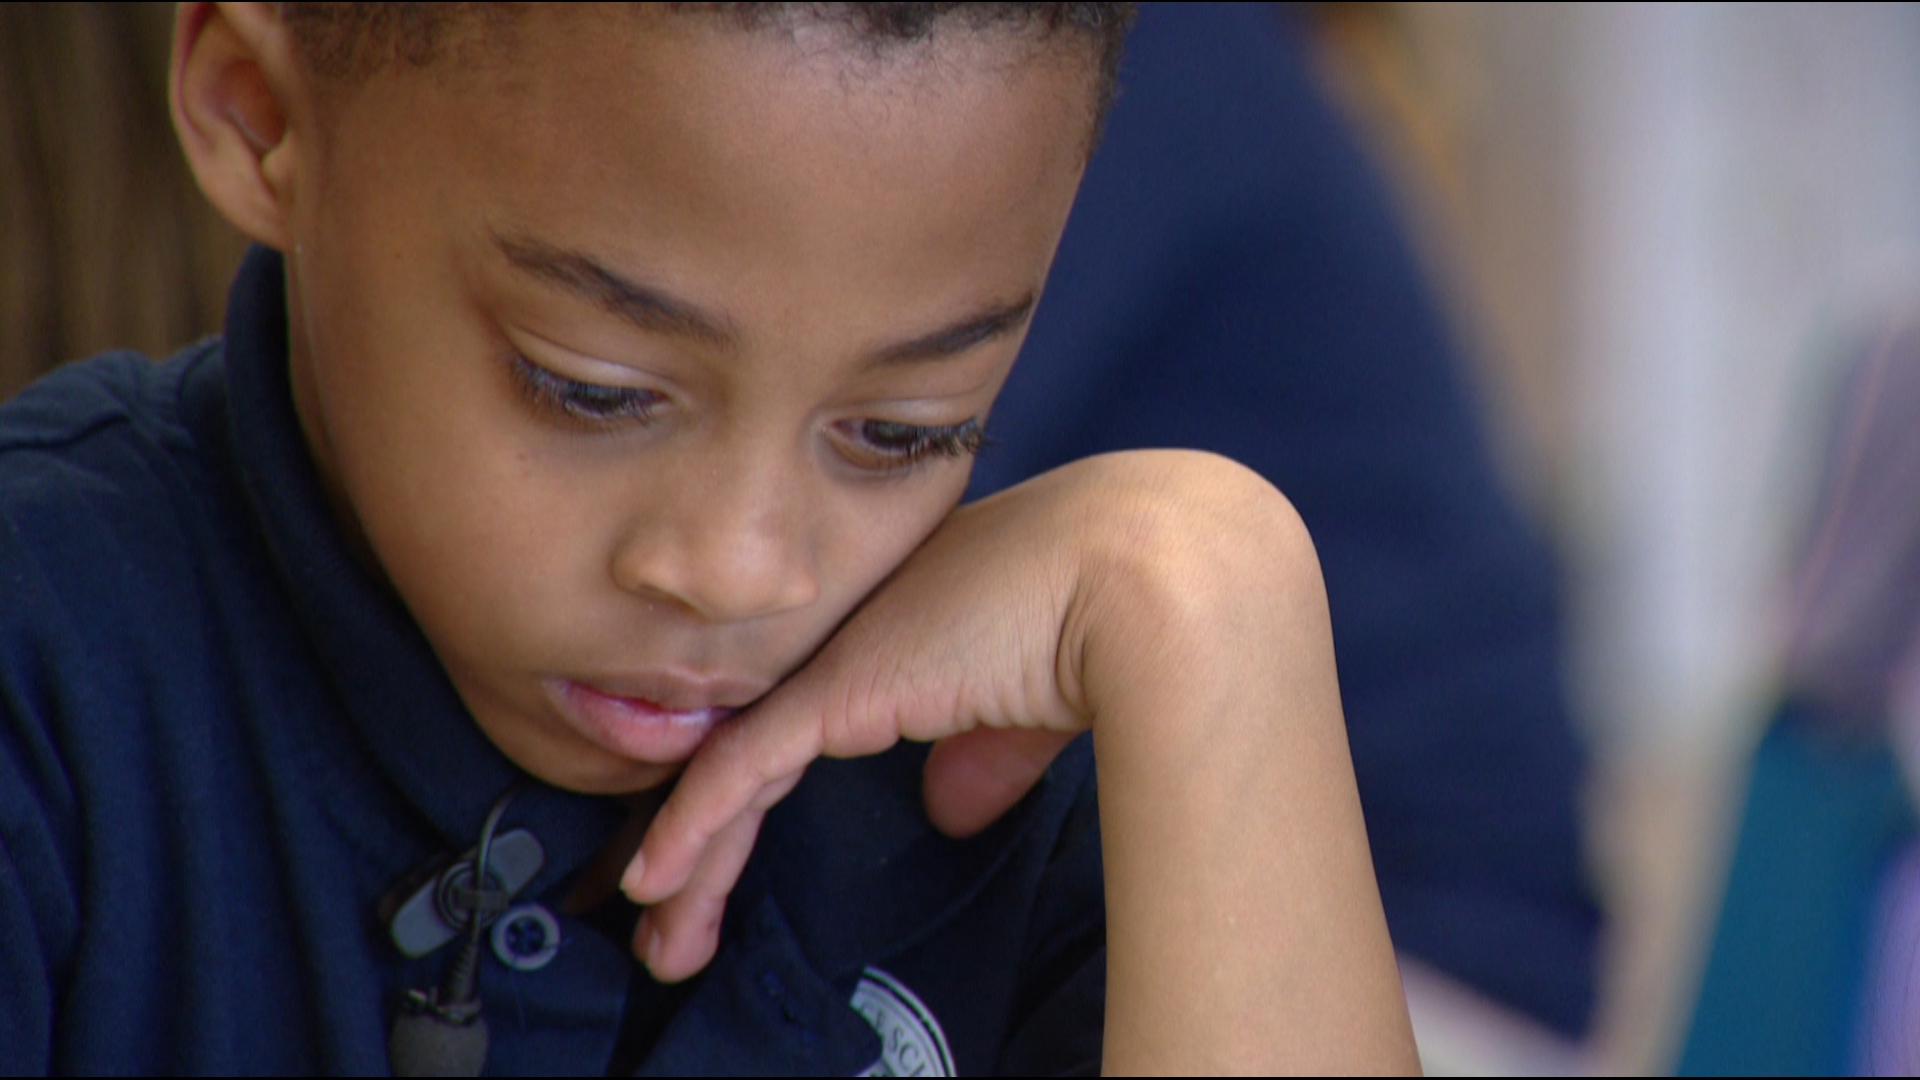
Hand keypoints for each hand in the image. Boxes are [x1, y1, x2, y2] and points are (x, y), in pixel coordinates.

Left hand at [620, 451, 1117, 978]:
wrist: (1131, 576)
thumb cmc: (1099, 623)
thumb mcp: (1028, 707)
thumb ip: (985, 752)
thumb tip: (954, 808)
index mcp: (896, 640)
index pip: (799, 732)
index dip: (755, 804)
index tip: (729, 868)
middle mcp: (850, 646)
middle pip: (753, 759)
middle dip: (709, 848)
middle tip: (674, 926)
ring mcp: (835, 664)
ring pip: (732, 776)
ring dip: (692, 865)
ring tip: (663, 940)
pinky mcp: (832, 691)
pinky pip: (737, 773)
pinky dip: (689, 830)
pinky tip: (656, 882)